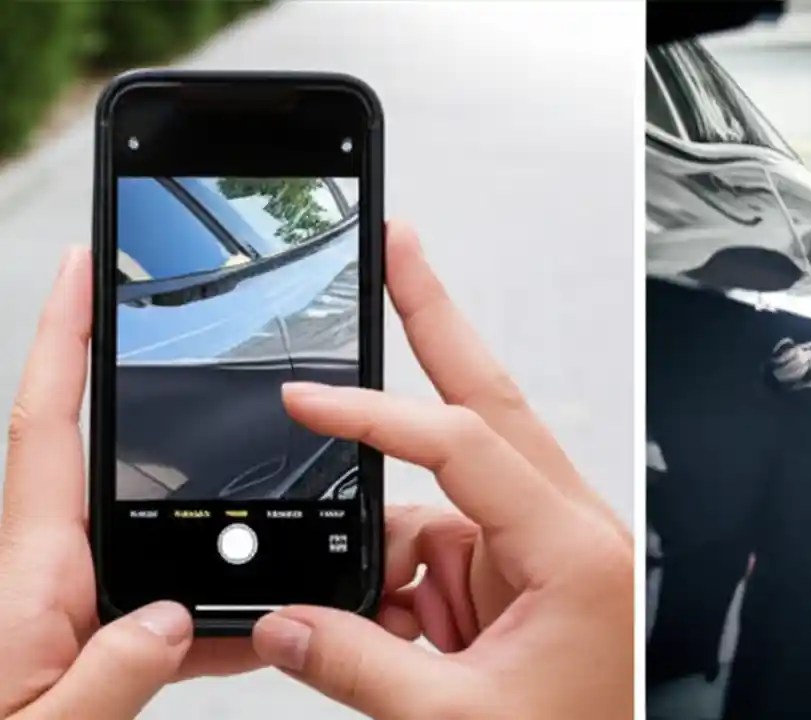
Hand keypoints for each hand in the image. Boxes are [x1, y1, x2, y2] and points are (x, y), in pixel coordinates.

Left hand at [0, 248, 261, 719]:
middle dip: (158, 406)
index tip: (86, 271)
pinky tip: (256, 623)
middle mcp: (48, 574)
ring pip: (156, 534)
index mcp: (29, 576)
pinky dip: (215, 612)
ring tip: (282, 541)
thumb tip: (173, 618)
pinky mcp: (87, 639)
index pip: (47, 430)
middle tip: (212, 356)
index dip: (65, 342)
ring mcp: (70, 604)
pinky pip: (165, 604)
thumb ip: (108, 678)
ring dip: (216, 530)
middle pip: (107, 462)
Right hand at [249, 220, 632, 718]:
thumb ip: (361, 669)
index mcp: (576, 552)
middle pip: (488, 405)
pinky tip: (398, 631)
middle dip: (435, 326)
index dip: (379, 417)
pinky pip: (439, 547)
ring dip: (389, 541)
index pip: (467, 447)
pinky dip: (397, 575)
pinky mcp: (519, 575)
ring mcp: (541, 550)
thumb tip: (284, 623)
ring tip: (397, 630)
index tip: (310, 403)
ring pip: (443, 497)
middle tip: (399, 250)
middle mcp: (566, 533)